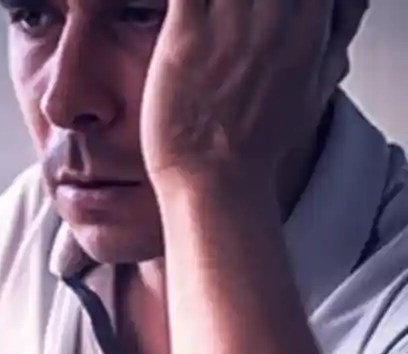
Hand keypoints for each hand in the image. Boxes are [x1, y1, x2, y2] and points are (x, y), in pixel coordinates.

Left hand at [140, 0, 365, 186]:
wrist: (216, 181)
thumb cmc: (256, 148)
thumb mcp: (314, 92)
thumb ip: (324, 50)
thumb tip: (330, 33)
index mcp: (309, 29)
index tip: (259, 8)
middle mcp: (274, 18)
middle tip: (223, 13)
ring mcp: (230, 23)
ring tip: (202, 16)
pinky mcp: (185, 34)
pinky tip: (179, 13)